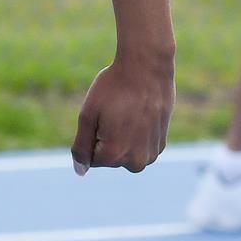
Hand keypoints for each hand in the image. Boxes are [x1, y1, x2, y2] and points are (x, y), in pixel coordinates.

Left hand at [69, 56, 173, 175]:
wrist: (147, 69)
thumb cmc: (114, 89)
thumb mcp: (88, 115)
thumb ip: (81, 146)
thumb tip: (80, 171)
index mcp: (114, 155)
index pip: (91, 158)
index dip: (91, 135)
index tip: (101, 116)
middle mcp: (135, 161)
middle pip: (109, 159)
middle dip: (106, 139)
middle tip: (114, 113)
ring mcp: (151, 154)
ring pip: (125, 154)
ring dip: (122, 138)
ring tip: (127, 113)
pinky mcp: (161, 145)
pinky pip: (140, 148)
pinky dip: (136, 134)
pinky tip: (139, 114)